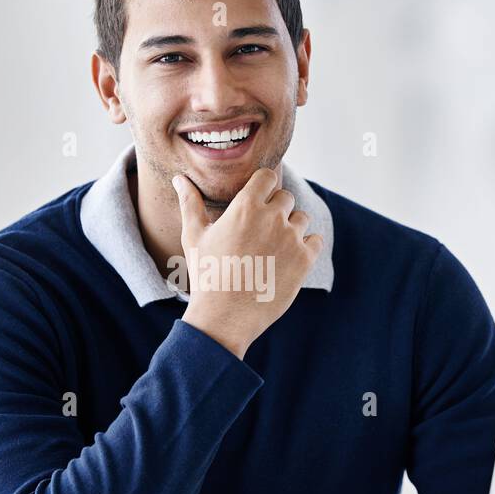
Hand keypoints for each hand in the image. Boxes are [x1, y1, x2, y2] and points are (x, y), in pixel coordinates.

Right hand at [173, 168, 323, 359]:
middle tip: (261, 231)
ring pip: (301, 218)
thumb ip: (190, 203)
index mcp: (246, 206)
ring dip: (291, 227)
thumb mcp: (194, 237)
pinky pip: (315, 240)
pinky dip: (306, 246)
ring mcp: (291, 238)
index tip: (258, 199)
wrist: (225, 317)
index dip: (263, 186)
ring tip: (273, 248)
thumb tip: (178, 179)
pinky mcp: (304, 259)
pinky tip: (289, 257)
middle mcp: (272, 217)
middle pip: (286, 197)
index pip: (268, 176)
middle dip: (276, 209)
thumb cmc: (206, 275)